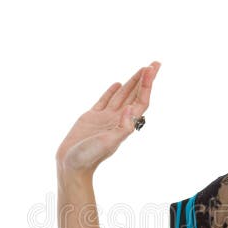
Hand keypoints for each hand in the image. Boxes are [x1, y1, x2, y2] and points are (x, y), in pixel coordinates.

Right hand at [56, 61, 159, 175]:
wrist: (71, 165)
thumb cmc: (89, 157)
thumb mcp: (108, 143)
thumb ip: (122, 128)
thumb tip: (132, 109)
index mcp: (123, 124)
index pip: (140, 100)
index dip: (147, 85)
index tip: (151, 69)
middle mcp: (117, 118)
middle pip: (135, 94)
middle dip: (145, 79)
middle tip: (155, 63)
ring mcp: (105, 117)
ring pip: (122, 95)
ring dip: (132, 82)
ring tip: (142, 69)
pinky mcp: (92, 117)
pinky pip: (105, 100)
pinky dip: (112, 91)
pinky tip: (117, 84)